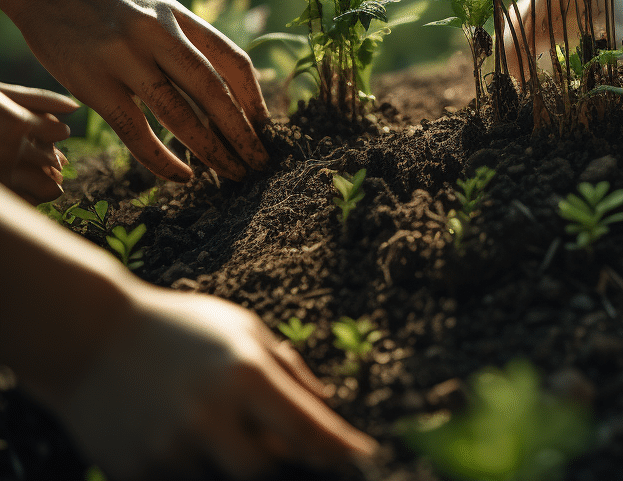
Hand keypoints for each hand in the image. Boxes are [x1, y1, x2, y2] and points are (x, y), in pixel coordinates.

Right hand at [0, 0, 269, 181]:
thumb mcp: (152, 6)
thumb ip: (182, 40)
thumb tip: (220, 88)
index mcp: (179, 15)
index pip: (233, 61)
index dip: (256, 99)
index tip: (268, 128)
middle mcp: (158, 34)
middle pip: (214, 92)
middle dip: (244, 133)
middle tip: (261, 163)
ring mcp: (124, 57)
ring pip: (180, 114)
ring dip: (212, 151)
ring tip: (232, 175)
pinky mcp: (90, 81)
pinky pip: (135, 130)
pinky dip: (162, 159)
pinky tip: (182, 177)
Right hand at [46, 287, 376, 479]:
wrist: (88, 339)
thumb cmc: (180, 328)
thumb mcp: (243, 329)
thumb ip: (288, 369)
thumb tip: (326, 407)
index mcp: (243, 374)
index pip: (307, 427)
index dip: (338, 446)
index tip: (362, 454)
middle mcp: (209, 415)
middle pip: (265, 468)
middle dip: (275, 455)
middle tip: (266, 431)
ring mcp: (169, 448)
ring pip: (220, 477)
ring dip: (226, 456)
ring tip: (203, 415)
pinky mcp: (135, 471)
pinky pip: (181, 480)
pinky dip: (190, 463)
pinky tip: (173, 427)